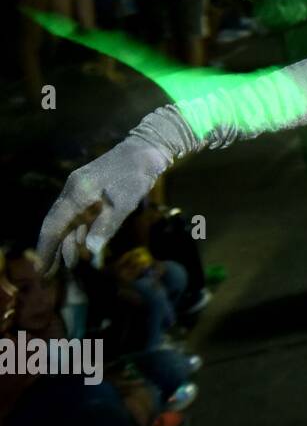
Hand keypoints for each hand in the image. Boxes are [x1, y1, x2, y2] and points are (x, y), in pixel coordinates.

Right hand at [37, 136, 170, 275]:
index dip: (47, 248)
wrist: (145, 150)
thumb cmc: (136, 175)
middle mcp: (72, 192)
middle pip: (56, 226)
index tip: (42, 270)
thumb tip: (90, 249)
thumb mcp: (125, 203)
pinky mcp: (90, 192)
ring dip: (68, 243)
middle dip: (53, 250)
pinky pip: (78, 216)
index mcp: (76, 194)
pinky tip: (82, 246)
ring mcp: (80, 191)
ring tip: (70, 265)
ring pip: (68, 222)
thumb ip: (106, 226)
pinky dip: (79, 232)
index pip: (54, 226)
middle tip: (49, 275)